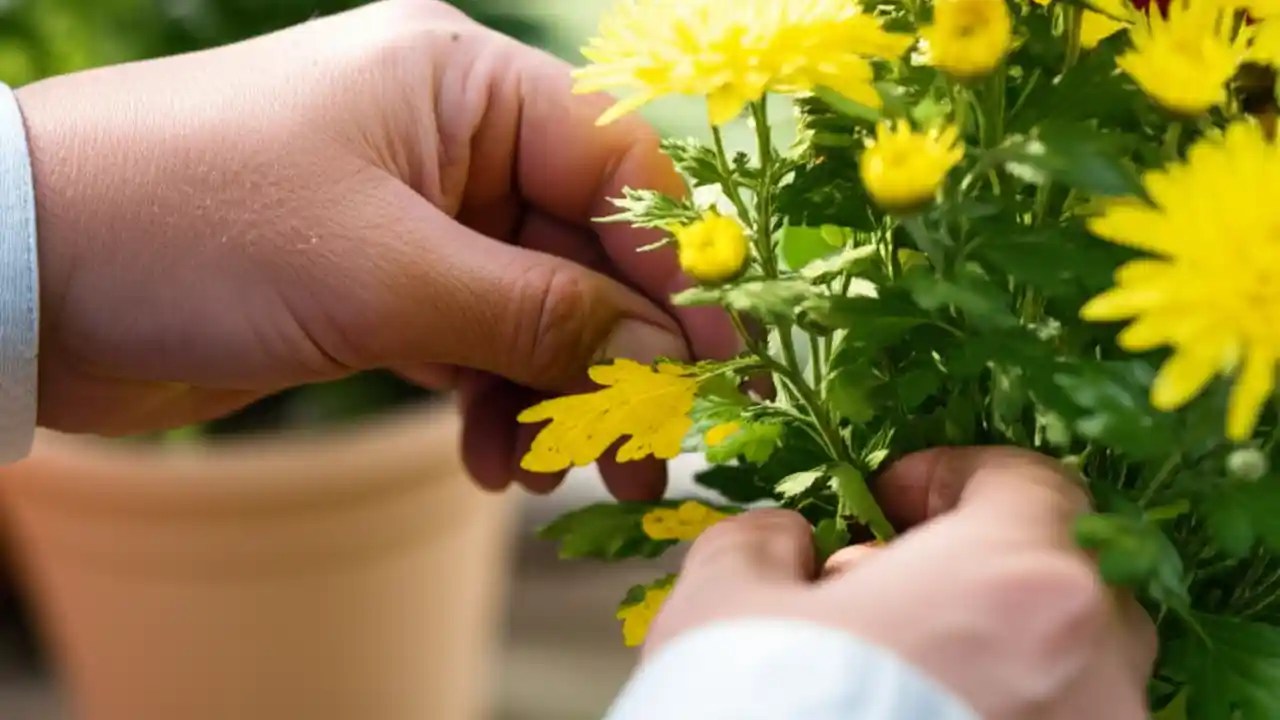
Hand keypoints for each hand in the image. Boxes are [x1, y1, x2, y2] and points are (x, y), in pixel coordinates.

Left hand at [17, 0, 733, 496]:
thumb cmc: (199, 227)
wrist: (28, 277)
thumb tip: (664, 353)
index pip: (614, 167)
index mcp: (460, 84)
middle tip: (648, 452)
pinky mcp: (374, 280)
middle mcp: (446, 137)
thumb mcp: (389, 274)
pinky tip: (491, 459)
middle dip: (613, 356)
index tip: (717, 359)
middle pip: (578, 249)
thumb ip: (540, 315)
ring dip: (551, 393)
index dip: (675, 265)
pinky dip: (489, 399)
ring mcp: (410, 212)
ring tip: (557, 474)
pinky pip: (469, 339)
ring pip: (527, 305)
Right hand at [646, 447, 1155, 719]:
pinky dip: (1000, 715)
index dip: (954, 477)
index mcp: (1018, 583)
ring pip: (1070, 674)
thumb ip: (771, 541)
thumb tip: (789, 546)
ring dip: (993, 655)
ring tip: (895, 676)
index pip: (1032, 483)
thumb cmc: (761, 714)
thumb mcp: (724, 599)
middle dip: (978, 572)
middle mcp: (1090, 671)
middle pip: (1064, 580)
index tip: (891, 501)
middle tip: (885, 593)